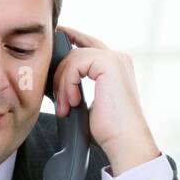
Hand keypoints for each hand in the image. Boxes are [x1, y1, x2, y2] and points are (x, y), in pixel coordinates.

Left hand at [51, 25, 160, 174]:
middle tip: (59, 101)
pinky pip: (75, 63)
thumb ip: (78, 86)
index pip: (88, 45)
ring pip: (73, 58)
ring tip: (66, 107)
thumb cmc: (109, 129)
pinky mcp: (109, 63)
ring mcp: (115, 58)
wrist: (124, 140)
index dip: (70, 38)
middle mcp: (118, 58)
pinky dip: (68, 84)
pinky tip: (74, 102)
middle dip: (60, 72)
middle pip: (77, 49)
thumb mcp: (88, 102)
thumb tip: (57, 82)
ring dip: (63, 84)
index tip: (55, 40)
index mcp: (116, 67)